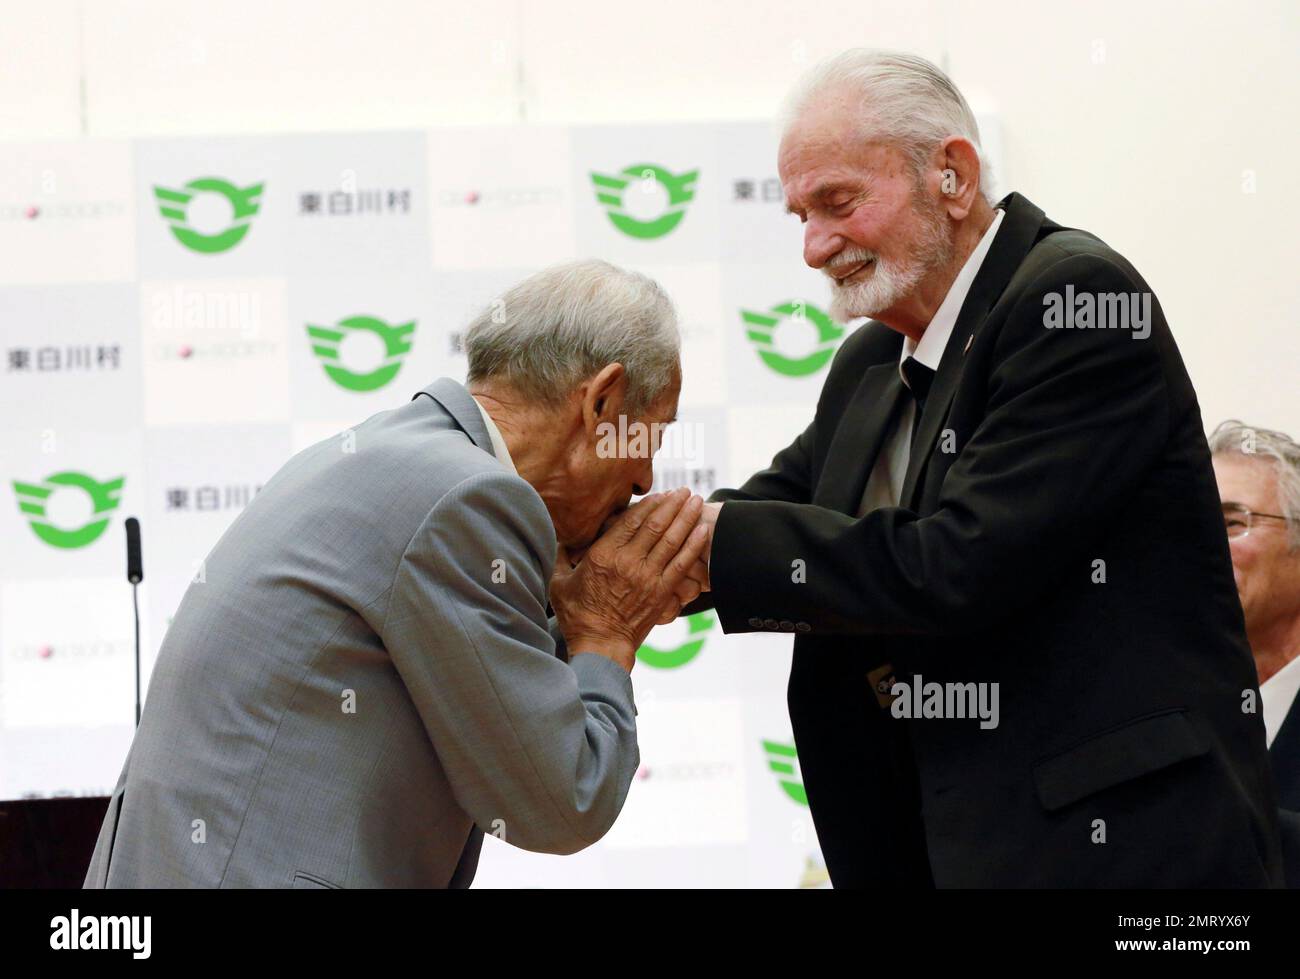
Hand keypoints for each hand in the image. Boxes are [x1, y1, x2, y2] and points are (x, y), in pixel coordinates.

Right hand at [550, 489, 710, 670]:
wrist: (600, 645)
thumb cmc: (577, 614)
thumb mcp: (560, 581)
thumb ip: (562, 554)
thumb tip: (559, 534)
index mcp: (603, 555)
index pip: (631, 521)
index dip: (649, 504)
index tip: (660, 493)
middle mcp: (628, 562)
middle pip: (656, 525)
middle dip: (673, 504)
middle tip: (685, 491)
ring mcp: (647, 577)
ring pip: (672, 540)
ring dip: (686, 518)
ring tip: (697, 501)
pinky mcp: (662, 592)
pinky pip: (682, 563)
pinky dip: (694, 545)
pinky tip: (703, 530)